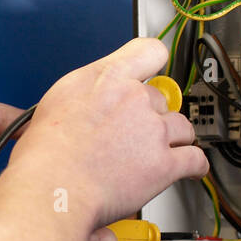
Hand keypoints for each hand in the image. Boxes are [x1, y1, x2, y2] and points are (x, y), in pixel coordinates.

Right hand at [12, 37, 207, 225]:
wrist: (53, 189)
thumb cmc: (45, 156)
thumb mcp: (53, 104)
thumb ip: (79, 95)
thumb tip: (66, 102)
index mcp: (105, 78)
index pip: (149, 51)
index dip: (153, 63)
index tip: (152, 73)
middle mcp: (134, 98)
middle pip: (161, 99)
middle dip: (152, 116)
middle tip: (135, 133)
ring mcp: (152, 130)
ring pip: (183, 128)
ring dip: (175, 139)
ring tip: (161, 151)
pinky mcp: (165, 164)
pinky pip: (195, 160)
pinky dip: (195, 166)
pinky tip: (190, 169)